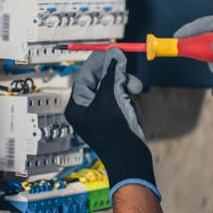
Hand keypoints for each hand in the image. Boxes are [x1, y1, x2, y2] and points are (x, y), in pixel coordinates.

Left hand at [65, 48, 159, 200]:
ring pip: (112, 88)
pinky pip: (119, 98)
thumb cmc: (117, 132)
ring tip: (135, 88)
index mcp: (77, 105)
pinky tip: (133, 102)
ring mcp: (99, 114)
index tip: (113, 51)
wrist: (131, 160)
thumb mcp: (112, 96)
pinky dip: (127, 96)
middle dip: (116, 74)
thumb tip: (114, 52)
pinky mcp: (113, 118)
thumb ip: (112, 72)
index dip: (100, 62)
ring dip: (125, 84)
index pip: (85, 75)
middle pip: (99, 80)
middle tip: (127, 67)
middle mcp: (85, 109)